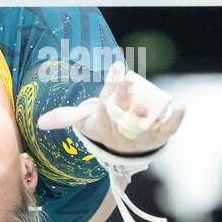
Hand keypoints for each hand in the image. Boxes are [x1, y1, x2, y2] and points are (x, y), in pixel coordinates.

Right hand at [37, 62, 184, 155]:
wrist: (122, 154)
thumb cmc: (103, 127)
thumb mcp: (84, 121)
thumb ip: (63, 117)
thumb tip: (40, 123)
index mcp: (104, 122)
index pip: (106, 103)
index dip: (112, 87)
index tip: (117, 68)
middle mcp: (122, 129)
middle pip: (123, 111)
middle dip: (124, 95)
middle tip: (127, 77)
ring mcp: (141, 133)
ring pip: (143, 120)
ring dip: (145, 108)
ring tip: (146, 95)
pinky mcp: (158, 136)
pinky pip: (167, 129)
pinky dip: (175, 119)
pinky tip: (180, 106)